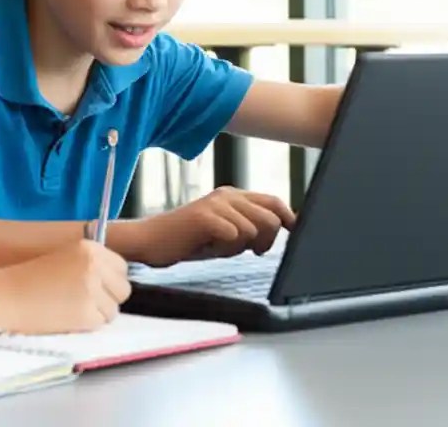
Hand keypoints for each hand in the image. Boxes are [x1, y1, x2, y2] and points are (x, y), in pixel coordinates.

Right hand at [0, 239, 131, 332]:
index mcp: (90, 248)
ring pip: (114, 309)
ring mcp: (93, 290)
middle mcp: (95, 266)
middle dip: (109, 298)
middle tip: (86, 302)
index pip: (122, 268)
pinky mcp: (86, 313)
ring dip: (99, 313)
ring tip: (73, 310)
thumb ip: (90, 264)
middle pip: (123, 289)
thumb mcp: (64, 259)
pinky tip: (68, 318)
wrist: (3, 295)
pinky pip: (100, 323)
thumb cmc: (28, 278)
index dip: (110, 281)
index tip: (97, 287)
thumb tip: (114, 280)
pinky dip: (88, 324)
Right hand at [128, 186, 296, 266]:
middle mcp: (227, 195)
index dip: (290, 218)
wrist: (150, 241)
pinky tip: (207, 245)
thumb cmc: (189, 241)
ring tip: (218, 246)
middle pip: (271, 217)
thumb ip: (250, 230)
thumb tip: (279, 231)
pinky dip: (224, 248)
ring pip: (254, 229)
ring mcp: (216, 204)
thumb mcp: (225, 234)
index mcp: (234, 196)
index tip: (297, 232)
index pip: (273, 201)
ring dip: (240, 246)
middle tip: (250, 251)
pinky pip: (234, 236)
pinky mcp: (205, 216)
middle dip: (267, 240)